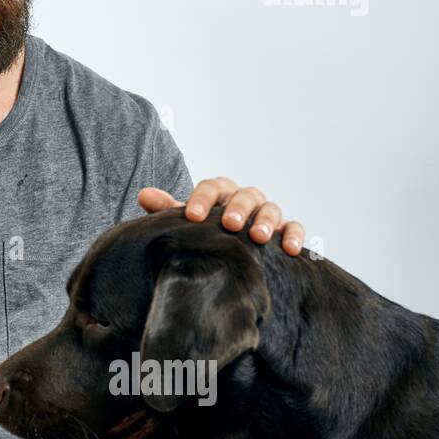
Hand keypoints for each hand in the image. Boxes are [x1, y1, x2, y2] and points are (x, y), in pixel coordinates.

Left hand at [138, 177, 304, 256]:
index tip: (192, 216)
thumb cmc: (202, 232)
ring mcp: (266, 213)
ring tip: (259, 238)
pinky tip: (291, 250)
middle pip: (245, 195)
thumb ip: (167, 209)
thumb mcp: (186, 222)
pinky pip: (294, 227)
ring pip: (271, 209)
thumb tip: (144, 195)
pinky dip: (294, 235)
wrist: (225, 251)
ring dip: (267, 221)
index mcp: (220, 193)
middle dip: (238, 209)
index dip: (203, 199)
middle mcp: (244, 199)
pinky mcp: (285, 229)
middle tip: (231, 225)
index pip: (212, 187)